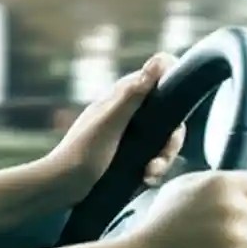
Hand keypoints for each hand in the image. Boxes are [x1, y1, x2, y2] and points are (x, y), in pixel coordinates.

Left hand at [47, 52, 185, 200]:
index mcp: (122, 97)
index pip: (157, 77)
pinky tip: (147, 180)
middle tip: (161, 160)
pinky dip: (155, 169)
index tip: (184, 98)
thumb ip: (133, 94)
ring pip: (164, 141)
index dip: (175, 80)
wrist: (61, 187)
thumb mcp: (110, 122)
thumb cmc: (82, 152)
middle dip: (171, 140)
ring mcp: (131, 134)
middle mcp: (129, 112)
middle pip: (170, 117)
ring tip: (150, 175)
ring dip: (163, 159)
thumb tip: (160, 60)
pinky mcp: (131, 156)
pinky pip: (154, 158)